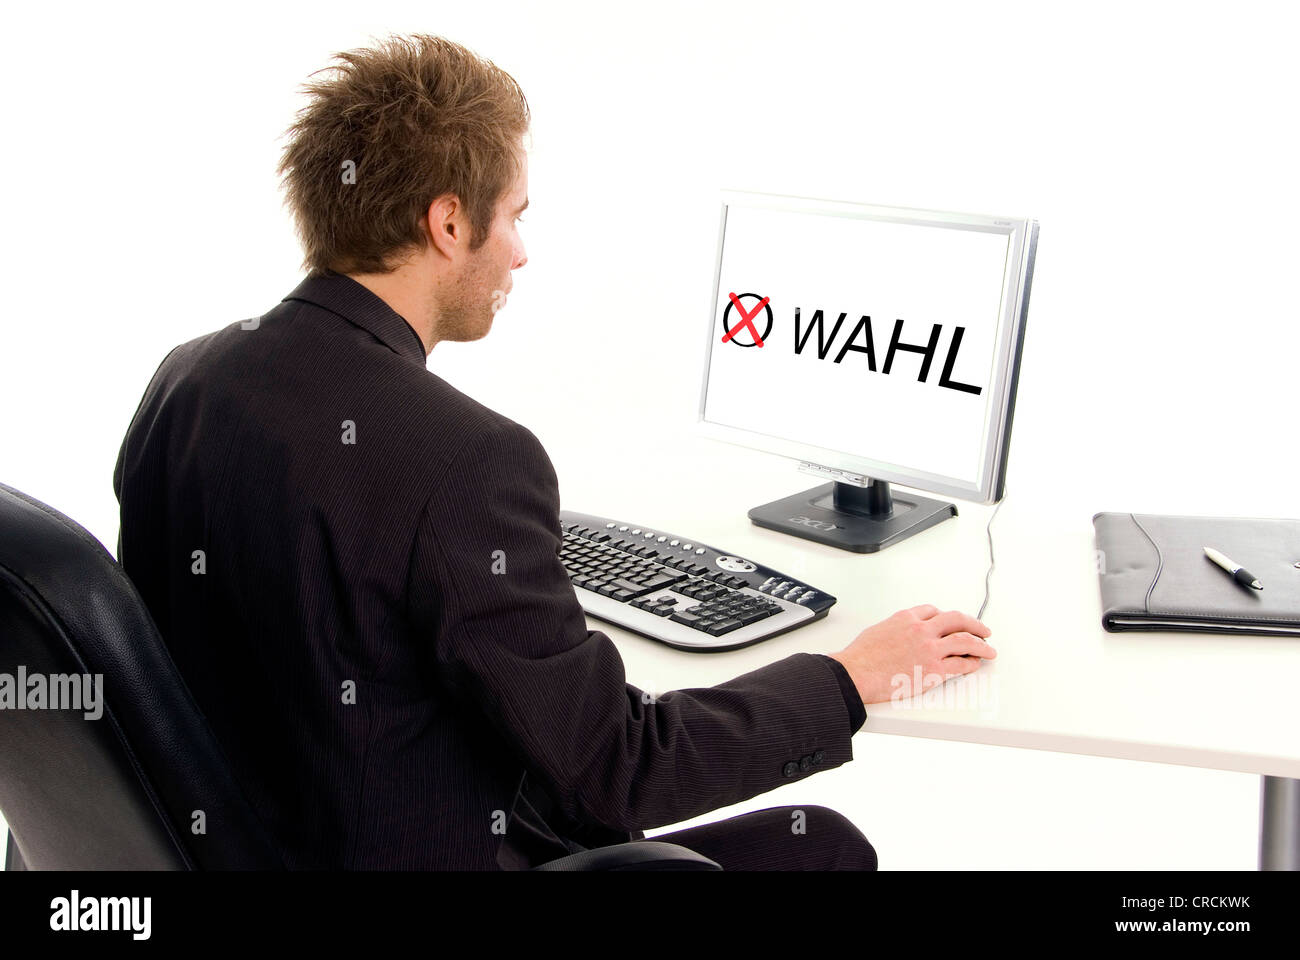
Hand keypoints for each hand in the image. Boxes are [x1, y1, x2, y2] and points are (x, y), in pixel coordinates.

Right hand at [828, 604, 995, 704]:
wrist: (855, 673)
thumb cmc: (860, 657)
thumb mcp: (877, 630)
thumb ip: (895, 629)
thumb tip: (901, 635)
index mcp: (906, 618)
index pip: (934, 611)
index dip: (946, 617)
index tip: (952, 623)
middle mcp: (921, 629)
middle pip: (956, 620)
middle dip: (974, 624)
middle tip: (983, 630)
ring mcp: (929, 648)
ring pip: (965, 640)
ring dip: (981, 644)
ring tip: (989, 649)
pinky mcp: (933, 669)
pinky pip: (960, 664)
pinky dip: (971, 663)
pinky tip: (975, 664)